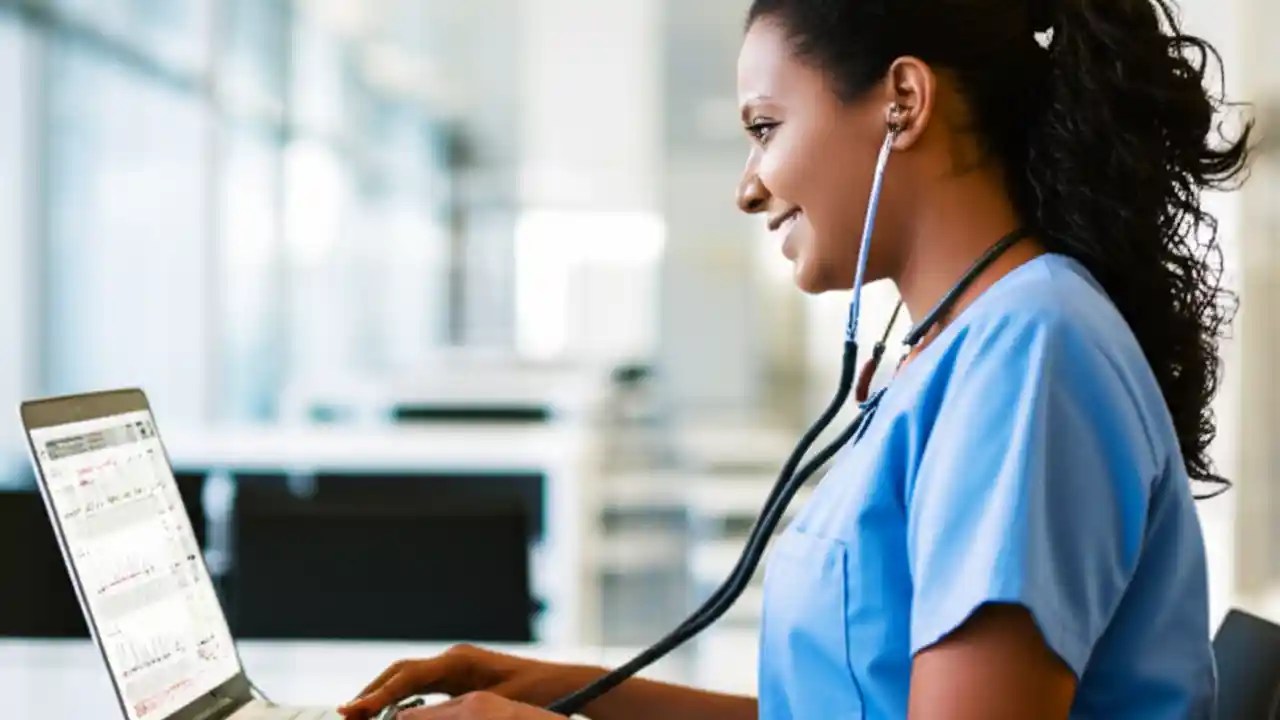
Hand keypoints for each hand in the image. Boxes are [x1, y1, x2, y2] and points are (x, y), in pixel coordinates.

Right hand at [339, 644, 574, 718]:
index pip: (407, 677)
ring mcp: (456, 666)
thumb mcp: (498, 705)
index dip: (378, 695)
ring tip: (357, 715)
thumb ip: (461, 712)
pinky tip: (389, 715)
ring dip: (383, 695)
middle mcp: (453, 659)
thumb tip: (411, 718)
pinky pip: (422, 686)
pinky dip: (402, 698)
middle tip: (344, 714)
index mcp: (459, 662)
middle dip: (371, 692)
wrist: (565, 683)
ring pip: (408, 678)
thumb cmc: (539, 694)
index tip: (353, 711)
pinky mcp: (460, 677)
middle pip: (400, 672)